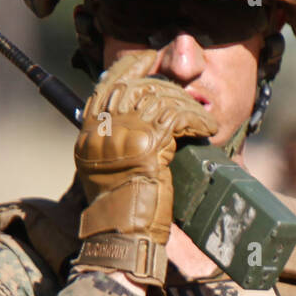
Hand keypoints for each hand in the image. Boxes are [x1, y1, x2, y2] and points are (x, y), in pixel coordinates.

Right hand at [73, 49, 215, 285]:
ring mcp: (123, 136)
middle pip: (139, 86)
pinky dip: (197, 121)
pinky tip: (206, 129)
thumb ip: (119, 139)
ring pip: (162, 99)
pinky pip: (179, 117)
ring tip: (201, 120)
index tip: (151, 59)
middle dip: (168, 84)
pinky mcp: (148, 146)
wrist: (121, 237)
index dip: (133, 65)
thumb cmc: (120, 210)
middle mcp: (102, 129)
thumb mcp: (111, 168)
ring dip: (188, 105)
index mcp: (89, 132)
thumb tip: (144, 116)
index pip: (109, 83)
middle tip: (187, 96)